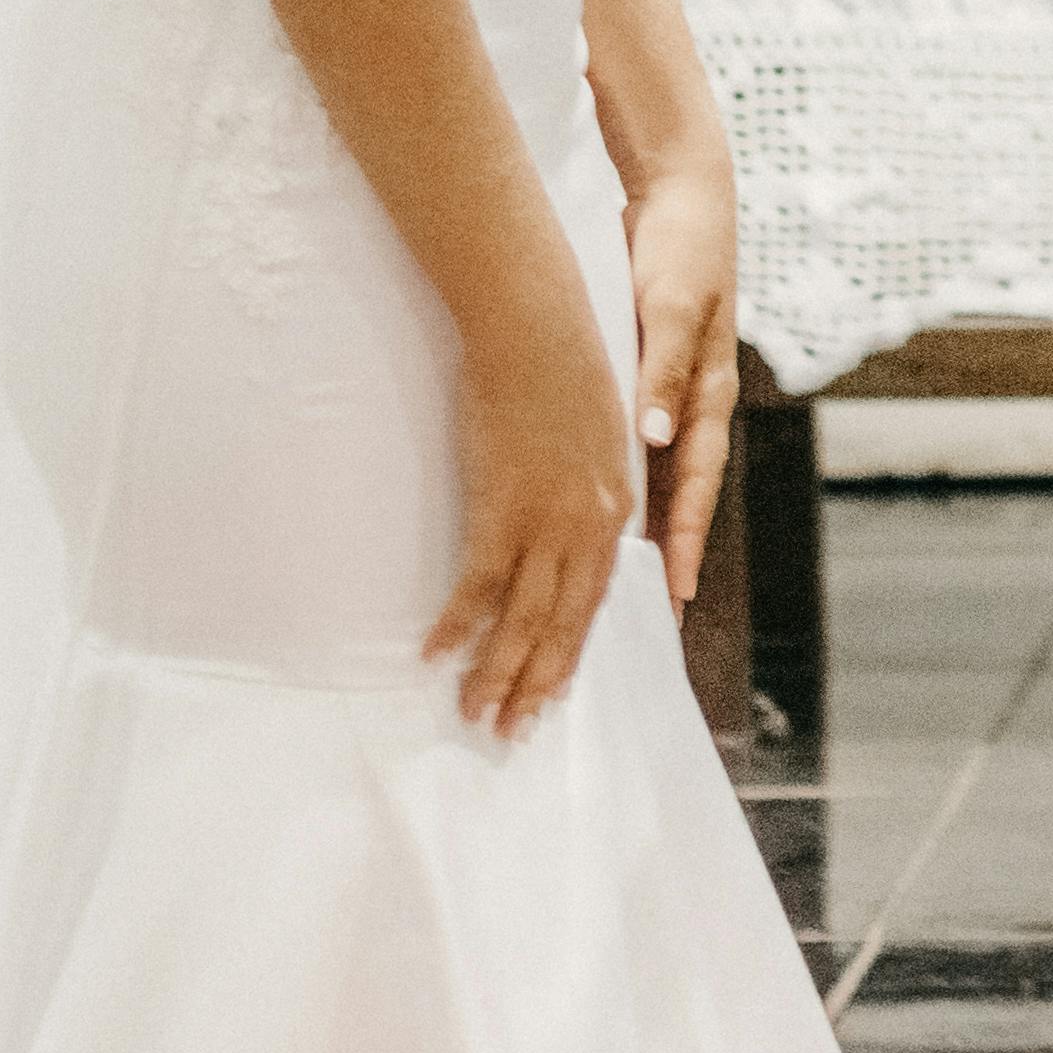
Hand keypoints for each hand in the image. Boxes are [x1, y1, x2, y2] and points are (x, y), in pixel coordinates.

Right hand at [430, 278, 636, 737]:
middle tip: (510, 730)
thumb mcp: (595, 433)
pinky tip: (435, 654)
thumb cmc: (560, 366)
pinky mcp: (503, 505)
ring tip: (474, 713)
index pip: (597, 602)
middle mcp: (591, 524)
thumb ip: (587, 487)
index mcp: (618, 507)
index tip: (553, 695)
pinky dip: (458, 625)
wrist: (535, 322)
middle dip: (536, 683)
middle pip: (564, 625)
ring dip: (496, 672)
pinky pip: (479, 584)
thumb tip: (569, 526)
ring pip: (524, 618)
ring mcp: (548, 519)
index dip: (571, 652)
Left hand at [623, 159, 740, 611]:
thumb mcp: (673, 305)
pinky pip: (638, 446)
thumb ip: (665, 368)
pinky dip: (623, 482)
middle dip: (668, 554)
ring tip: (624, 582)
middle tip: (654, 616)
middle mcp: (694, 404)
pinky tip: (602, 509)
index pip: (697, 483)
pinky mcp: (649, 378)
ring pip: (659, 477)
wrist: (681, 198)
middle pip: (682, 495)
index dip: (684, 540)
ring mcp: (673, 394)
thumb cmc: (683, 250)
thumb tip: (657, 435)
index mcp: (709, 392)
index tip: (676, 592)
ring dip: (643, 527)